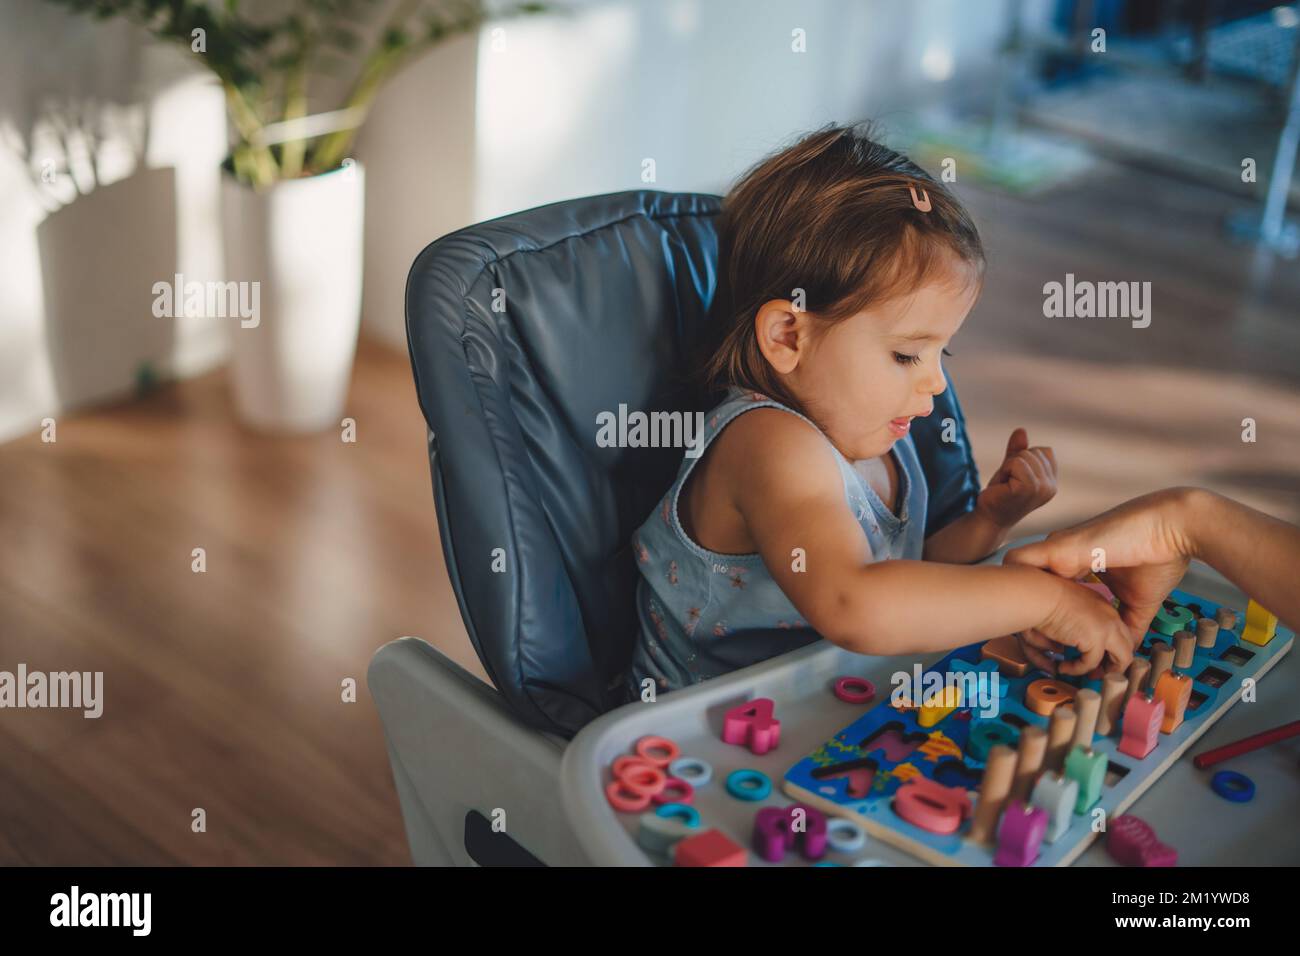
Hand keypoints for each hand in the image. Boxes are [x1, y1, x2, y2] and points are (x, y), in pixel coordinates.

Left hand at [977, 428, 1057, 529]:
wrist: (989, 516)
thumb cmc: (1001, 493)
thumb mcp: (1011, 468)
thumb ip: (1018, 450)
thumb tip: (1021, 430)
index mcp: (1052, 481)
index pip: (1044, 451)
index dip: (1024, 458)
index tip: (1016, 477)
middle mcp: (1051, 486)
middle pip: (1033, 452)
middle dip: (1014, 462)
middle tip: (1008, 482)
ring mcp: (1042, 488)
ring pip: (1024, 456)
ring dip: (1008, 467)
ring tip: (1006, 484)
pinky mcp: (1028, 488)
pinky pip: (1015, 462)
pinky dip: (1004, 470)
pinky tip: (1003, 486)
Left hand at [1003, 488, 1194, 642]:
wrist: (1176, 528)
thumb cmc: (1161, 557)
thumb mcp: (1138, 601)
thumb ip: (1125, 624)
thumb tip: (1123, 651)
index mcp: (1079, 565)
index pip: (1048, 589)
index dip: (1044, 612)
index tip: (1049, 640)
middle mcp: (1064, 556)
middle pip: (1025, 581)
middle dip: (1022, 609)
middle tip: (1027, 641)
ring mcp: (1058, 549)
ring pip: (1013, 571)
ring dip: (1012, 596)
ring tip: (1018, 628)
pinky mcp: (1058, 547)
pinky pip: (1018, 561)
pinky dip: (1012, 582)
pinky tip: (1016, 606)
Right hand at [1020, 576, 1134, 676]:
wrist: (1037, 595)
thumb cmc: (1037, 601)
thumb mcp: (1054, 616)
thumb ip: (1059, 634)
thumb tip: (1058, 652)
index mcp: (1099, 605)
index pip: (1116, 631)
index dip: (1108, 649)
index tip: (1093, 658)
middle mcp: (1108, 614)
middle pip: (1127, 644)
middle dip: (1114, 662)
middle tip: (1095, 673)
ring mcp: (1107, 626)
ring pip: (1123, 657)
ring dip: (1105, 671)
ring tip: (1086, 675)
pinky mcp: (1098, 638)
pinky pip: (1091, 664)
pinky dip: (1077, 670)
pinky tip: (1063, 667)